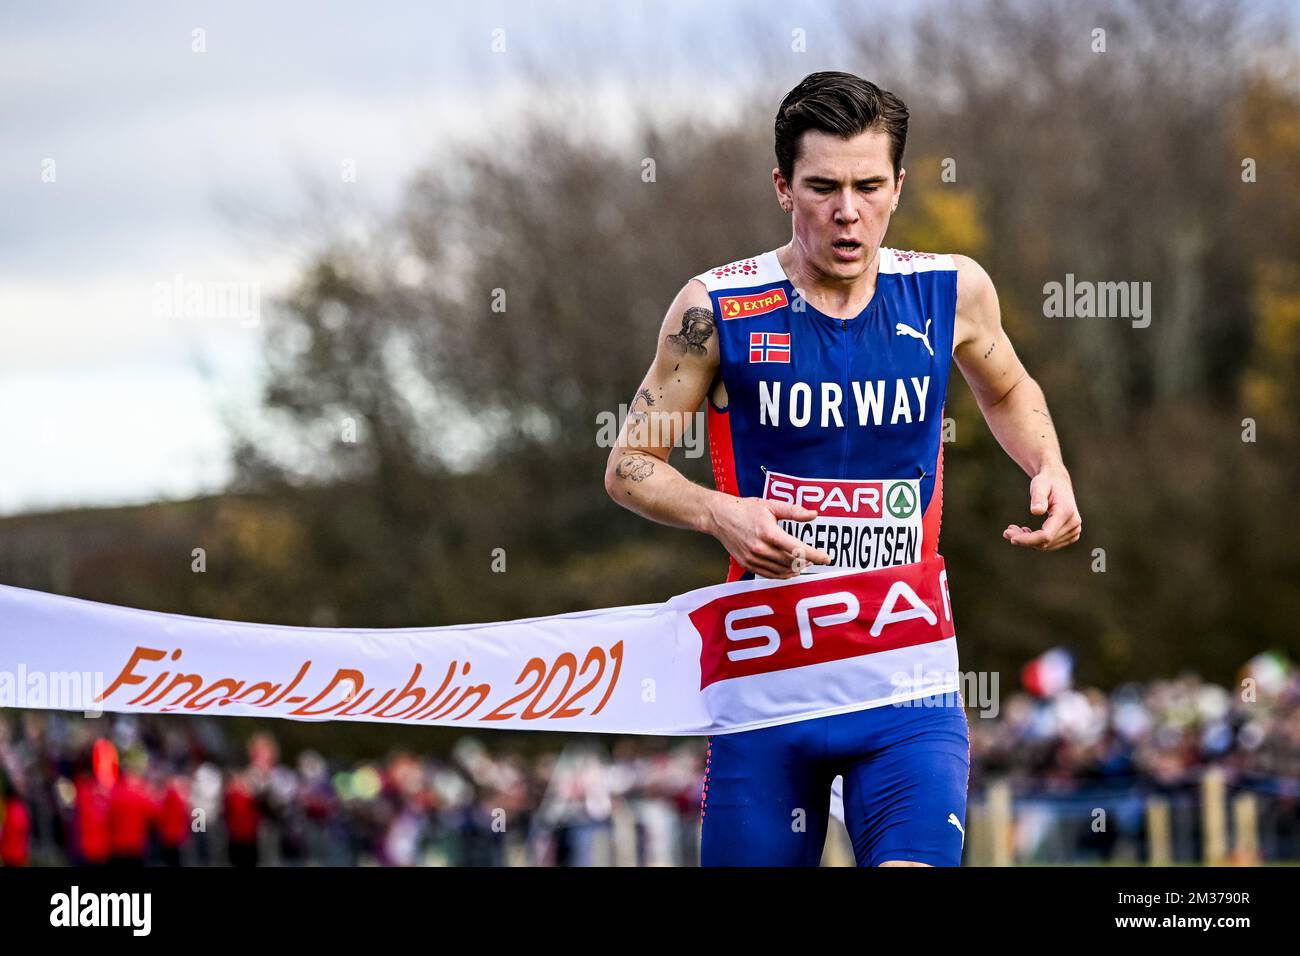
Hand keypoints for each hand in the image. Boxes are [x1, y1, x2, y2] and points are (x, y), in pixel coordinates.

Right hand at [707, 496, 832, 578]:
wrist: (719, 517)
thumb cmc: (745, 509)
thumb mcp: (771, 505)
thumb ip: (794, 511)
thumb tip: (813, 514)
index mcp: (768, 532)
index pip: (798, 548)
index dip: (815, 555)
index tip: (827, 558)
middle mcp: (760, 548)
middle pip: (791, 562)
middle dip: (806, 562)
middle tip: (815, 559)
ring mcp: (753, 558)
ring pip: (781, 571)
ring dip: (796, 570)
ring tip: (804, 564)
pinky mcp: (747, 564)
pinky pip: (769, 574)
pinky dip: (782, 575)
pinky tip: (789, 571)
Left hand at [1003, 468, 1080, 550]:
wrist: (1059, 483)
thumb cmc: (1046, 482)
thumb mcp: (1039, 485)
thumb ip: (1038, 497)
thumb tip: (1036, 511)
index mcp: (1066, 512)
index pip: (1046, 536)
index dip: (1028, 540)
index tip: (1011, 538)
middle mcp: (1073, 524)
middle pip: (1045, 542)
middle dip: (1024, 540)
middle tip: (1006, 532)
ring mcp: (1074, 531)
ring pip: (1046, 545)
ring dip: (1028, 541)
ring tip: (1013, 530)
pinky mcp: (1071, 535)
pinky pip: (1050, 544)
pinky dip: (1035, 541)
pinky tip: (1024, 531)